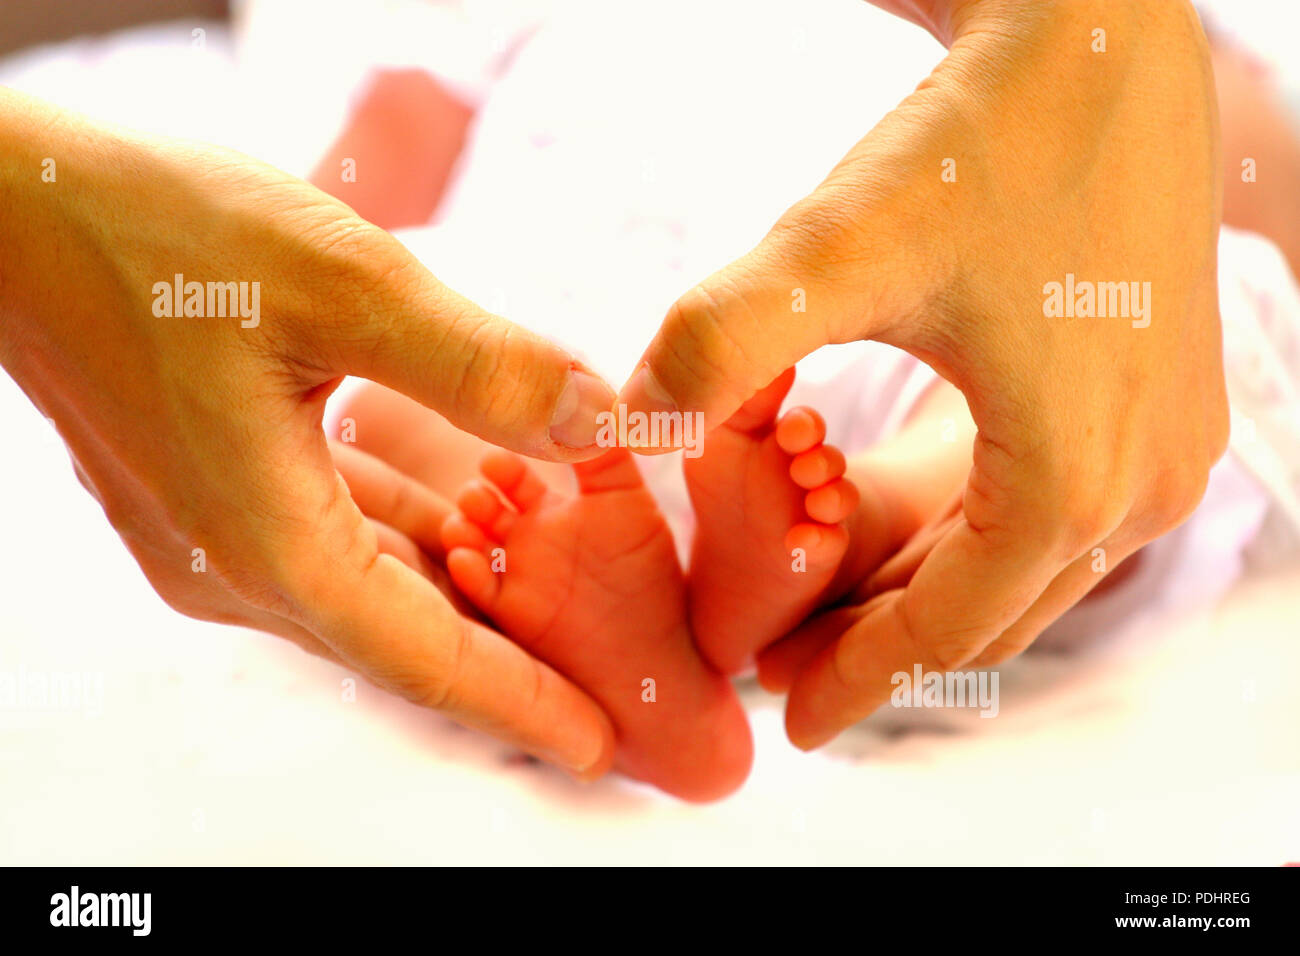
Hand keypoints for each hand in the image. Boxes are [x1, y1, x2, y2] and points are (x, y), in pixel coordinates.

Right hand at [0, 89, 615, 775]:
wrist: (11, 203)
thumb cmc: (155, 230)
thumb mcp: (343, 281)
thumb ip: (480, 362)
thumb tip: (599, 421)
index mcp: (269, 542)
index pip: (424, 657)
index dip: (521, 702)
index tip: (598, 747)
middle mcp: (237, 561)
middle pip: (404, 633)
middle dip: (507, 652)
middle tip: (603, 676)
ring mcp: (214, 529)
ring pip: (370, 582)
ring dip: (462, 585)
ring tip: (558, 596)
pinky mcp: (209, 484)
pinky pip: (332, 535)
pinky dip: (408, 532)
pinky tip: (470, 508)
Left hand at [617, 0, 1228, 746]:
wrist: (1102, 33)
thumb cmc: (979, 143)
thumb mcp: (840, 245)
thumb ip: (721, 339)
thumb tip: (625, 420)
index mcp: (1072, 480)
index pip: (948, 629)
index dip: (860, 680)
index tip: (792, 723)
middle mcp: (1141, 484)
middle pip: (989, 611)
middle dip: (880, 643)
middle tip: (779, 663)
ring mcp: (1167, 445)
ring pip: (1026, 566)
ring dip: (927, 589)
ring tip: (828, 601)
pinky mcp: (1163, 398)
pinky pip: (1058, 508)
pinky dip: (975, 528)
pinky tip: (905, 513)